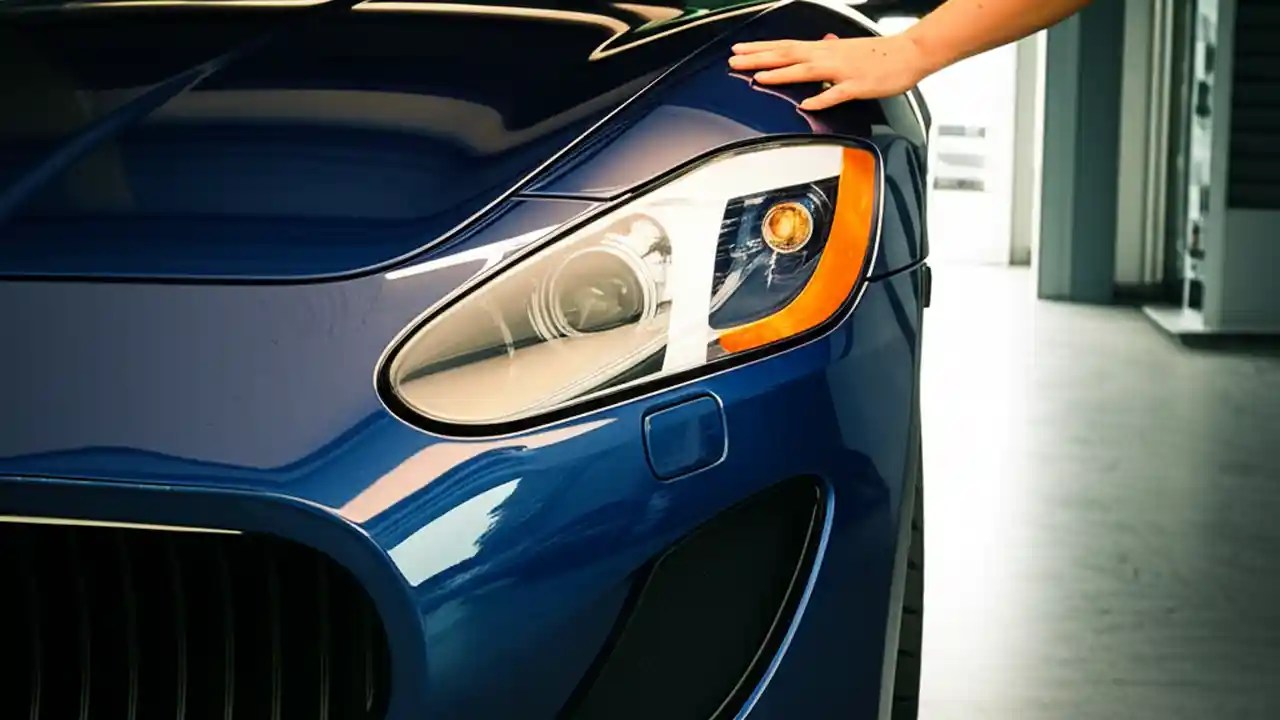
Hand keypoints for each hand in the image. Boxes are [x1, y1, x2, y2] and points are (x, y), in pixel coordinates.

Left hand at [728, 33, 935, 109]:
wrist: (910, 53)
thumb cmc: (879, 55)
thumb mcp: (844, 52)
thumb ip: (823, 56)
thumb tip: (806, 57)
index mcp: (824, 49)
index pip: (785, 46)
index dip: (760, 48)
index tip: (738, 50)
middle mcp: (829, 56)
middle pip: (787, 55)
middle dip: (759, 58)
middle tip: (733, 61)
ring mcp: (842, 70)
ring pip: (806, 70)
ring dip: (781, 73)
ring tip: (758, 77)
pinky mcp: (859, 85)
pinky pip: (838, 93)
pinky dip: (822, 97)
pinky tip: (807, 104)